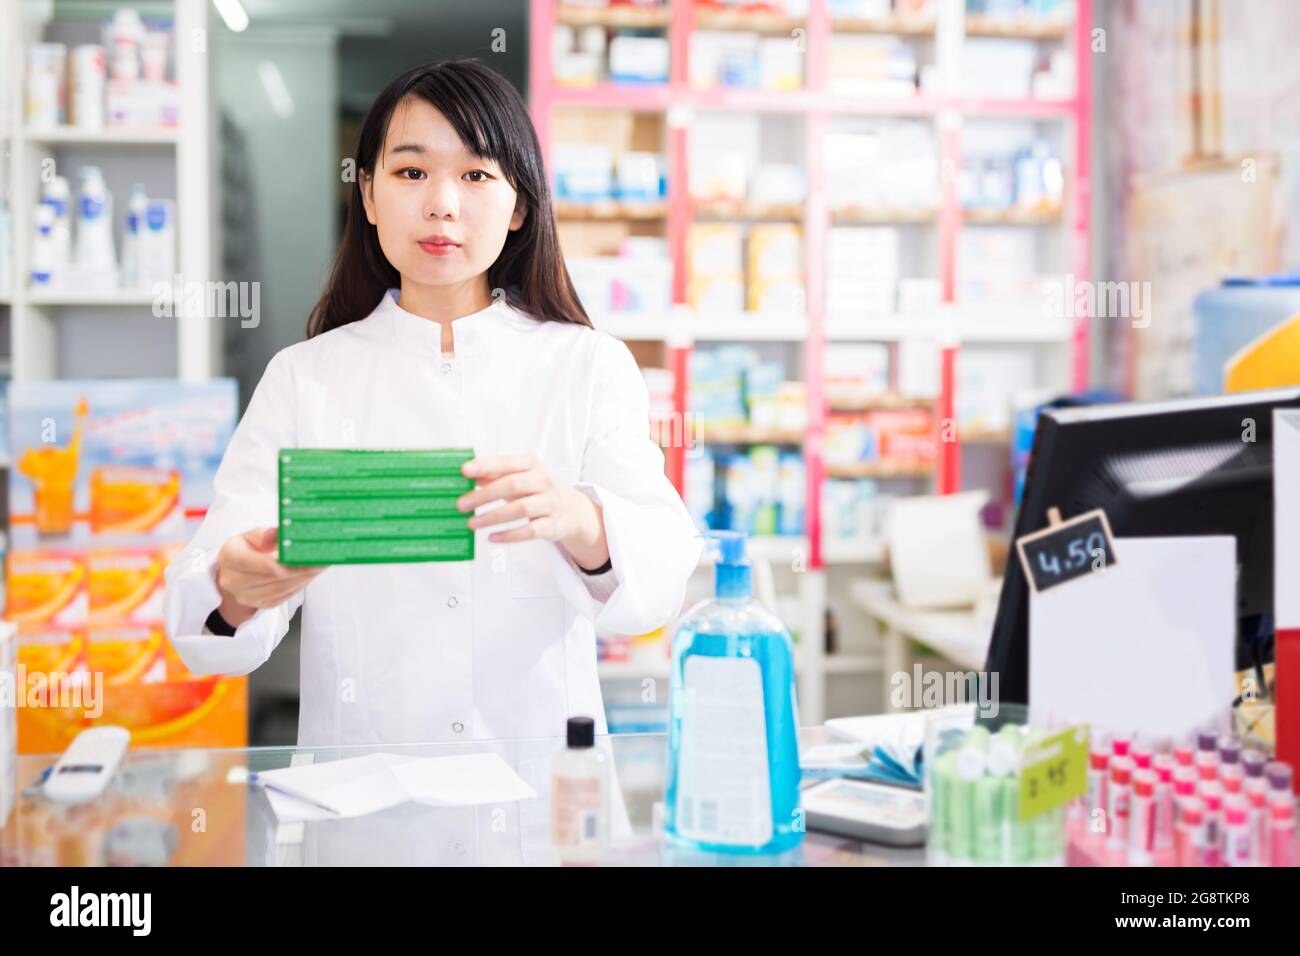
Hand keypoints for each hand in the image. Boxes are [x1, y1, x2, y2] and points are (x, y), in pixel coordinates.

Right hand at [215, 527, 324, 626]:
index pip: (252, 562)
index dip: (276, 563)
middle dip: (299, 569)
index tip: (297, 560)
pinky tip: (311, 574)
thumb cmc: (246, 549)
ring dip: (304, 577)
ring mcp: (247, 596)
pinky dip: (300, 584)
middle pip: (271, 577)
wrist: (236, 573)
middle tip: (320, 560)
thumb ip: (265, 534)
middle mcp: (233, 580)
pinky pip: (285, 595)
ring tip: (320, 565)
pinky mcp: (261, 604)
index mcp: (229, 557)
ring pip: (281, 588)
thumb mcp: (250, 536)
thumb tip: (280, 533)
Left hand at [457, 454, 609, 570]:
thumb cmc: (537, 491)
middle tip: (462, 504)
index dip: (485, 466)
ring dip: (493, 517)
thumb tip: (466, 476)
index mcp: (532, 465)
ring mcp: (550, 503)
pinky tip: (492, 537)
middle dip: (484, 495)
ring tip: (472, 523)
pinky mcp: (553, 525)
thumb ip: (494, 476)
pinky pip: (530, 531)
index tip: (464, 471)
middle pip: (512, 485)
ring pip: (521, 508)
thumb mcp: (518, 478)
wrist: (571, 510)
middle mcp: (543, 481)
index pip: (506, 463)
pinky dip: (510, 535)